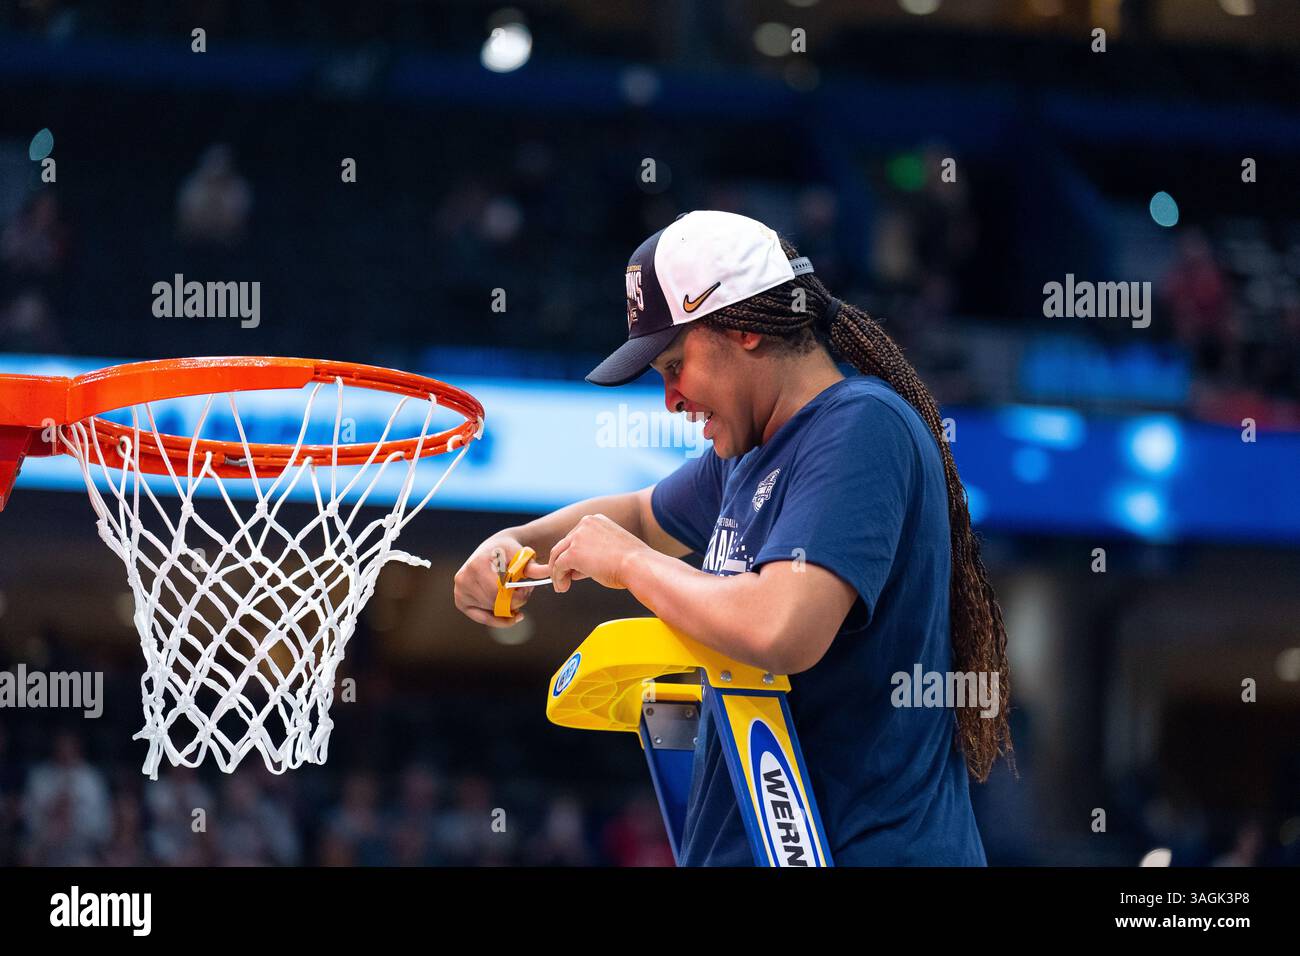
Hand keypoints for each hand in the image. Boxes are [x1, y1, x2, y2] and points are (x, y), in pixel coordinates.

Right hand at [452, 532, 546, 627]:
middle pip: (496, 603)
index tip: (528, 587)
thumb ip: (534, 567)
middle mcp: (464, 577)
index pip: (499, 592)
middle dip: (515, 601)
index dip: (518, 596)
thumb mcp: (522, 555)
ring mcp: (460, 590)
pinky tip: (512, 616)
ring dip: (508, 607)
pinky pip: (482, 618)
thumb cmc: (510, 551)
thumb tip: (549, 572)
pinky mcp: (460, 600)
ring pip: (492, 611)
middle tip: (524, 590)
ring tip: (515, 593)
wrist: (494, 548)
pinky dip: (498, 619)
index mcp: (477, 564)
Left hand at [536, 514, 650, 593]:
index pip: (576, 537)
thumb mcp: (611, 552)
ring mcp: (577, 537)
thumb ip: (592, 555)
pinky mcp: (573, 553)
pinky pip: (558, 567)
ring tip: (561, 585)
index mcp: (596, 520)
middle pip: (564, 544)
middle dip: (562, 563)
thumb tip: (576, 569)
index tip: (574, 568)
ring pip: (557, 555)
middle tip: (565, 579)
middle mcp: (585, 524)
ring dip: (557, 572)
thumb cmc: (633, 562)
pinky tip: (563, 587)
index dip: (573, 554)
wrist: (639, 566)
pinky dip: (558, 578)